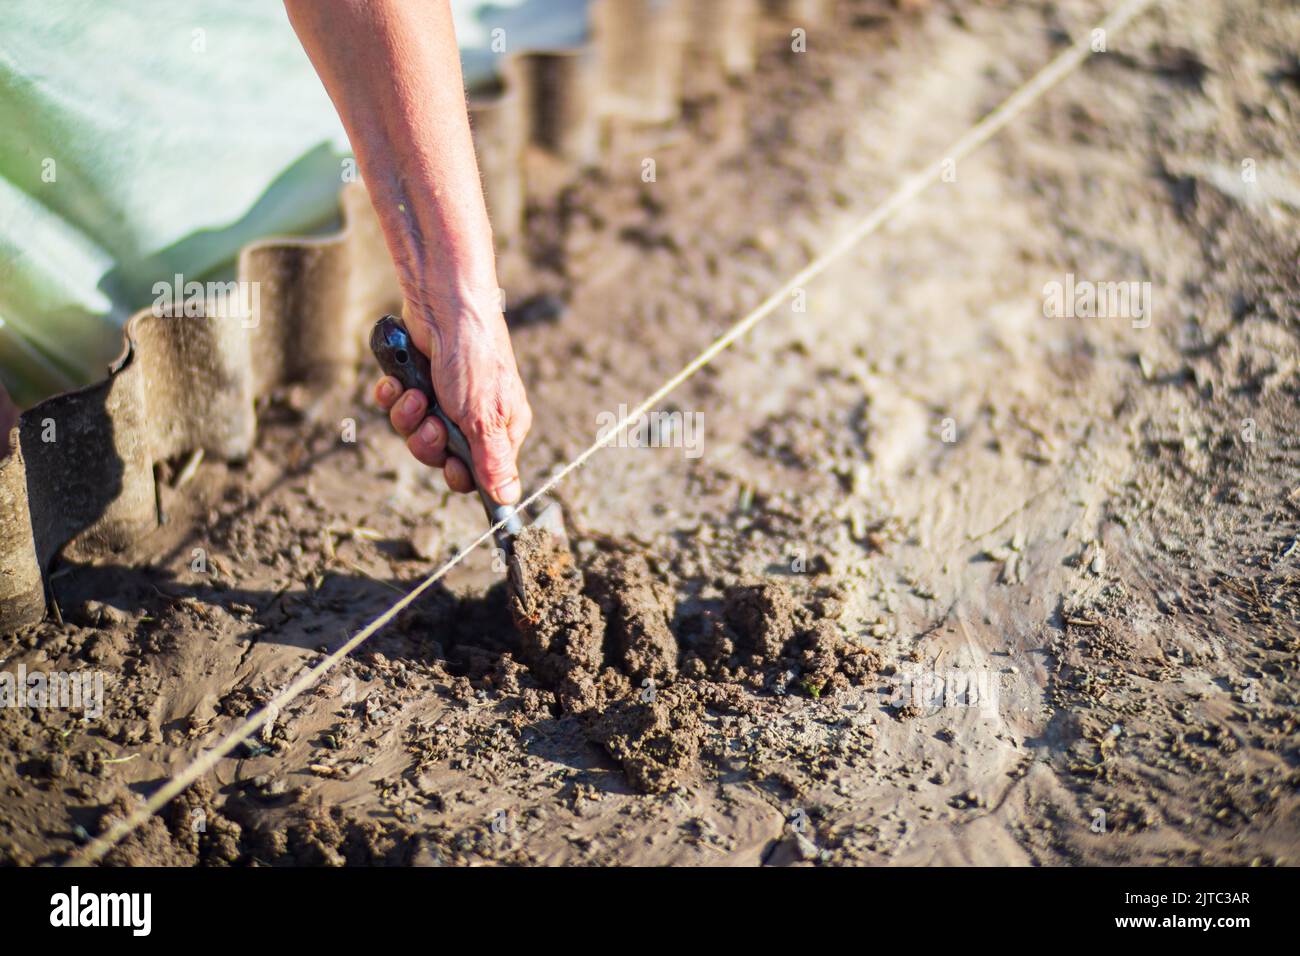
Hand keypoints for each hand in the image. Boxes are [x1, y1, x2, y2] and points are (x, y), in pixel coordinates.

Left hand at [374, 299, 530, 504]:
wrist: (443, 304)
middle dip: (429, 443)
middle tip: (432, 425)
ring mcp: (445, 398)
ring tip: (414, 394)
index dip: (461, 475)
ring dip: (409, 417)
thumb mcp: (484, 417)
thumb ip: (493, 461)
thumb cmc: (474, 356)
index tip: (451, 468)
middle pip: (442, 457)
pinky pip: (398, 407)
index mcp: (502, 428)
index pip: (483, 474)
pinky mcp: (419, 382)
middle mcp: (475, 416)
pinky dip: (394, 397)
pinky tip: (398, 382)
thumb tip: (509, 500)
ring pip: (415, 433)